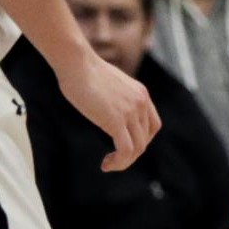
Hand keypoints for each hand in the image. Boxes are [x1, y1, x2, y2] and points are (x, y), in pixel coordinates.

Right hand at [56, 51, 161, 169]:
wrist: (76, 63)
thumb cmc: (83, 71)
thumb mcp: (108, 84)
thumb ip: (115, 97)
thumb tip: (106, 106)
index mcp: (141, 94)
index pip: (152, 125)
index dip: (140, 140)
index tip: (122, 145)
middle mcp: (140, 103)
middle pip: (145, 139)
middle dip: (131, 153)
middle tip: (113, 159)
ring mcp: (130, 112)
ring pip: (137, 148)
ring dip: (124, 162)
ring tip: (108, 165)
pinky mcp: (117, 120)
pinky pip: (126, 150)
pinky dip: (118, 162)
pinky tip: (106, 165)